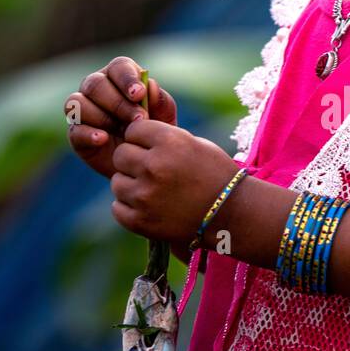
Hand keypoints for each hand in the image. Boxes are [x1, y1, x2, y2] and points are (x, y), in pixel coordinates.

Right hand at [64, 55, 177, 179]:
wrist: (146, 164)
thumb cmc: (155, 133)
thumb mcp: (164, 119)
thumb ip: (161, 101)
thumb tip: (150, 86)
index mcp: (120, 78)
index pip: (118, 67)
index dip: (127, 78)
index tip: (139, 94)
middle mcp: (97, 89)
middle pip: (95, 83)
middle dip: (118, 102)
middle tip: (140, 119)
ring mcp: (83, 110)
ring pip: (78, 102)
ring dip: (102, 116)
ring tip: (125, 132)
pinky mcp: (77, 133)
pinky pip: (74, 129)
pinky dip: (88, 133)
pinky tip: (103, 139)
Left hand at [110, 117, 237, 245]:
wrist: (232, 216)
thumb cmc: (215, 176)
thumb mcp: (194, 144)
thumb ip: (162, 137)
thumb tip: (131, 131)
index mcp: (170, 142)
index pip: (134, 129)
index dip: (142, 138)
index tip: (153, 148)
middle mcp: (155, 166)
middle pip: (121, 154)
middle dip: (133, 161)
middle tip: (152, 171)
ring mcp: (145, 196)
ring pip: (117, 182)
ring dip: (131, 185)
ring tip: (153, 191)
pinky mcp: (141, 221)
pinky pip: (118, 207)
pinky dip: (130, 208)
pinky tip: (150, 208)